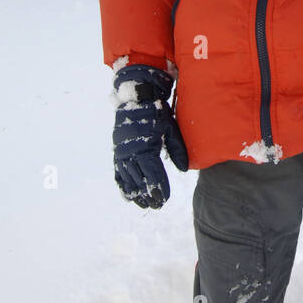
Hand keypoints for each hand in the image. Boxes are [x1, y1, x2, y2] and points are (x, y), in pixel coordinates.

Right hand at [112, 64, 188, 208]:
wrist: (136, 97)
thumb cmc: (156, 112)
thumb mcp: (170, 128)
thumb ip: (177, 149)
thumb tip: (184, 169)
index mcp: (147, 147)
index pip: (153, 174)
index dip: (159, 188)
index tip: (164, 199)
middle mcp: (132, 152)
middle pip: (140, 180)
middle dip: (149, 194)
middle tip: (157, 206)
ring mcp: (122, 153)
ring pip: (128, 179)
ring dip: (136, 193)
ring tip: (145, 205)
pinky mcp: (117, 151)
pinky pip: (118, 173)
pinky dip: (122, 185)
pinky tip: (128, 196)